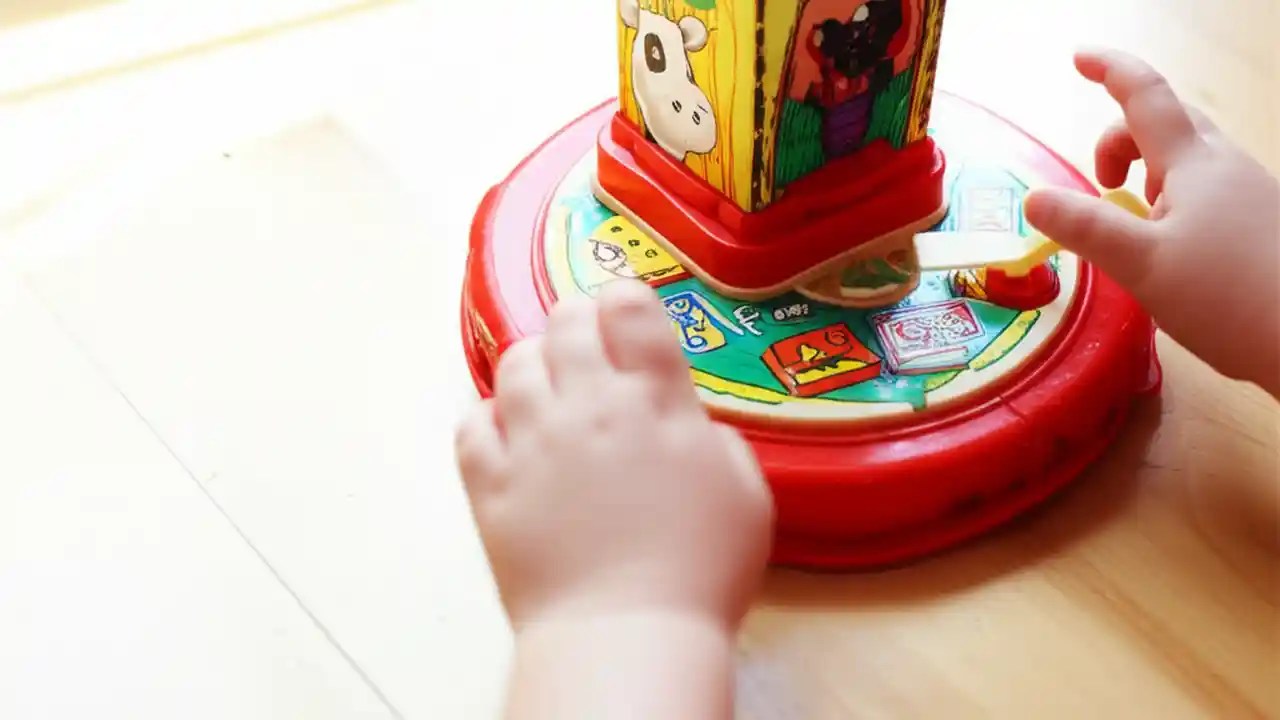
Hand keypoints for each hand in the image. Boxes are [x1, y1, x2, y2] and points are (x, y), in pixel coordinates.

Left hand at [455, 280, 773, 631]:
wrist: (626, 635)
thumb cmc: (701, 570)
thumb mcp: (745, 491)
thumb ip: (708, 436)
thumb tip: (679, 418)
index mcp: (654, 401)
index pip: (629, 307)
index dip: (627, 301)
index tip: (629, 319)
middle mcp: (587, 406)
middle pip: (566, 321)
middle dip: (578, 323)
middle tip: (590, 349)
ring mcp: (531, 442)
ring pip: (514, 363)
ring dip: (534, 364)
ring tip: (550, 390)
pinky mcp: (488, 483)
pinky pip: (471, 423)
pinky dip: (488, 418)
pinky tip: (509, 434)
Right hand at [1025, 48, 1279, 395]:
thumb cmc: (1224, 296)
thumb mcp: (1140, 265)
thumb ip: (1086, 227)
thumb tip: (1034, 197)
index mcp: (1194, 163)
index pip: (1145, 96)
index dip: (1111, 70)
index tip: (1077, 57)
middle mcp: (1226, 166)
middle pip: (1168, 122)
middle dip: (1122, 137)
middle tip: (1100, 183)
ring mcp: (1250, 193)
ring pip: (1190, 157)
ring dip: (1149, 173)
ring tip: (1135, 226)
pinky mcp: (1262, 223)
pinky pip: (1209, 188)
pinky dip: (1175, 198)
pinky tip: (1173, 249)